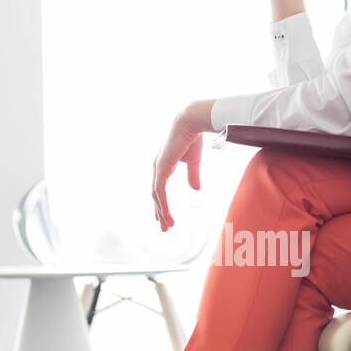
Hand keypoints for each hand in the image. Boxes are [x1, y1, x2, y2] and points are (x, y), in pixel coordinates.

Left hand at [152, 100, 211, 231]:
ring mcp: (157, 168)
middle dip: (159, 212)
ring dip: (161, 212)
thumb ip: (192, 175)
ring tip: (166, 226)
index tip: (164, 217)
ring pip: (156, 196)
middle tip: (164, 227)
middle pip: (155, 195)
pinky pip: (159, 191)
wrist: (191, 123)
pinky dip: (162, 205)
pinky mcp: (161, 168)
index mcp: (163, 165)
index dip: (161, 204)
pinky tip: (166, 215)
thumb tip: (195, 190)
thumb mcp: (194, 161)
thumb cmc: (193, 138)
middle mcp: (157, 167)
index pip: (159, 188)